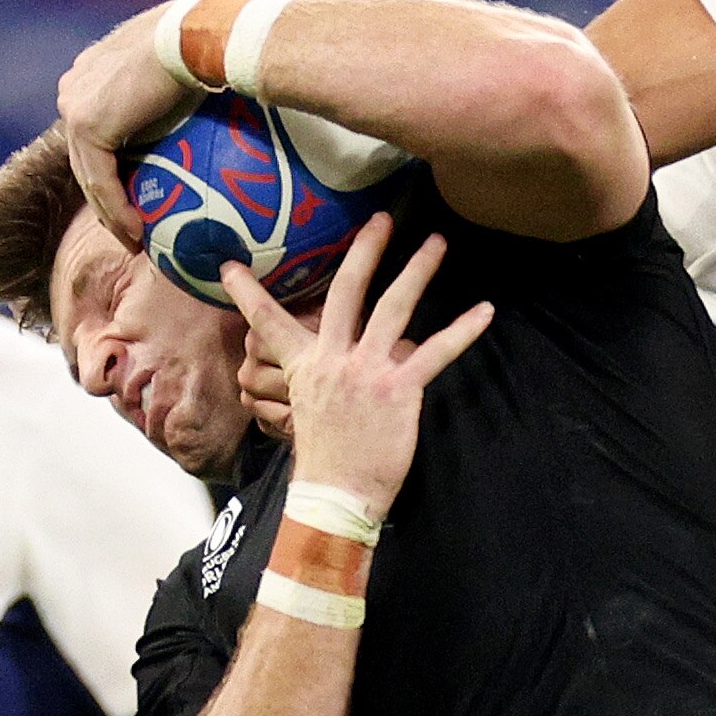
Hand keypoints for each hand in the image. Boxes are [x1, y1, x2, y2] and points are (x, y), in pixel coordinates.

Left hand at [56, 2, 208, 249]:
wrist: (193, 36)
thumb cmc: (200, 44)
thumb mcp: (177, 66)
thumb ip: (167, 88)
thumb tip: (196, 103)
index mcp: (89, 73)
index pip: (94, 134)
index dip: (109, 170)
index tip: (134, 199)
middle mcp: (74, 89)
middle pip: (86, 158)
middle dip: (106, 201)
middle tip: (132, 231)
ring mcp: (75, 107)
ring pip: (90, 176)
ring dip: (112, 216)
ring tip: (135, 243)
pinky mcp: (86, 126)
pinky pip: (102, 183)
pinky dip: (119, 213)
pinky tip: (138, 236)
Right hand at [221, 214, 490, 523]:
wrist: (336, 497)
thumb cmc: (327, 461)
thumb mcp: (312, 412)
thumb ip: (334, 377)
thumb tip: (374, 356)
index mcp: (306, 366)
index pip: (270, 321)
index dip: (249, 292)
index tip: (229, 266)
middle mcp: (333, 360)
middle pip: (347, 292)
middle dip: (365, 251)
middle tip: (380, 219)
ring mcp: (366, 372)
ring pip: (392, 307)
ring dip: (417, 271)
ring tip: (437, 243)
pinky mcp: (397, 390)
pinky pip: (435, 352)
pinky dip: (463, 330)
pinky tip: (485, 311)